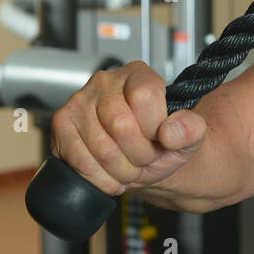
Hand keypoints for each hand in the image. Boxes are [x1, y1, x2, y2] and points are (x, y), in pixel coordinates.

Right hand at [51, 61, 206, 195]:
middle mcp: (105, 82)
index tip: (160, 137)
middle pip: (121, 124)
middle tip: (145, 158)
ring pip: (102, 148)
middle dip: (140, 154)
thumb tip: (171, 131)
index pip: (145, 95)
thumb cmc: (160, 143)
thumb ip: (191, 130)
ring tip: (130, 166)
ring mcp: (79, 102)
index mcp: (138, 75)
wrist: (139, 161)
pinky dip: (101, 178)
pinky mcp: (61, 126)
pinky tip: (111, 174)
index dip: (155, 126)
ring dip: (122, 170)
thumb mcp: (189, 137)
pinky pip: (80, 161)